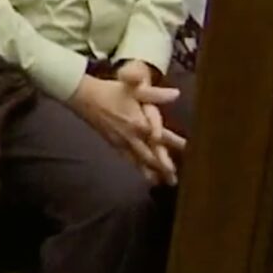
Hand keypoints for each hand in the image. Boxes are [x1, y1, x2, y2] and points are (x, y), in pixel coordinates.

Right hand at [112, 60, 185, 179]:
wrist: (82, 95)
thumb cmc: (109, 90)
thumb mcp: (132, 89)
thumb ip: (154, 94)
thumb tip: (176, 93)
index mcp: (139, 123)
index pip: (160, 138)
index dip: (175, 145)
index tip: (189, 151)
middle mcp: (131, 136)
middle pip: (151, 155)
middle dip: (163, 167)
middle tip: (175, 179)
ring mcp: (121, 142)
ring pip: (139, 161)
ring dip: (151, 172)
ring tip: (162, 183)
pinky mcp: (113, 143)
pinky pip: (128, 159)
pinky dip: (138, 168)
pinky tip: (144, 174)